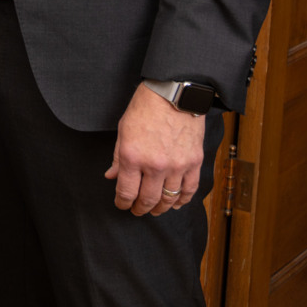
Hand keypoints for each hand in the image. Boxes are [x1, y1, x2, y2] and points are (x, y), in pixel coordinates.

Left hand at [105, 83, 205, 215]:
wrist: (173, 95)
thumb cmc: (144, 109)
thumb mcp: (123, 131)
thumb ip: (117, 157)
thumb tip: (111, 176)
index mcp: (132, 156)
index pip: (126, 191)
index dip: (123, 202)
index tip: (122, 205)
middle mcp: (155, 165)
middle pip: (148, 199)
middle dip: (140, 208)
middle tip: (137, 211)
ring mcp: (177, 165)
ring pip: (169, 198)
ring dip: (161, 208)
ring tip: (155, 210)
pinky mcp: (194, 162)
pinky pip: (190, 189)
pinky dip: (183, 200)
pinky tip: (177, 204)